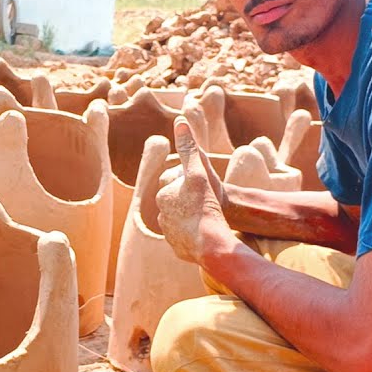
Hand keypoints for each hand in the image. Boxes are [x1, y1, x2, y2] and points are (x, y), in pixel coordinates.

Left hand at [157, 118, 234, 262]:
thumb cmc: (205, 206)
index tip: (205, 190)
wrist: (210, 243)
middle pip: (179, 205)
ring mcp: (169, 235)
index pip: (177, 186)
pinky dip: (195, 238)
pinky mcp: (178, 251)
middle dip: (192, 204)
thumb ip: (189, 148)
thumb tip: (179, 121)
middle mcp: (161, 216)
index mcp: (164, 196)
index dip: (192, 185)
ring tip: (210, 220)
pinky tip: (208, 236)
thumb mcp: (198, 173)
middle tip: (210, 205)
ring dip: (194, 221)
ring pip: (182, 223)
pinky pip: (187, 241)